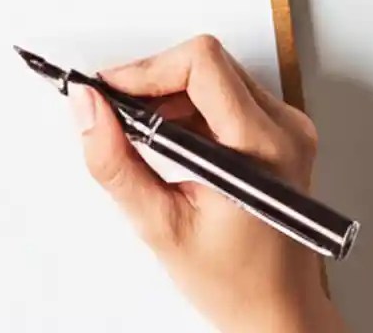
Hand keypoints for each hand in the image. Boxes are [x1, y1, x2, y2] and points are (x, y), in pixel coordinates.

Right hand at [70, 36, 344, 332]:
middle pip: (205, 64)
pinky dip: (185, 109)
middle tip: (113, 115)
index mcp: (261, 148)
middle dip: (151, 83)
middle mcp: (284, 128)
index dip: (146, 70)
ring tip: (139, 138)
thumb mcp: (158, 224)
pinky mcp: (277, 132)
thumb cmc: (231, 281)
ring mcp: (285, 127)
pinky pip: (224, 94)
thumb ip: (115, 162)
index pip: (202, 64)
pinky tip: (166, 145)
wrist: (276, 310)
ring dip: (166, 96)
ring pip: (212, 74)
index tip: (108, 92)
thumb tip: (87, 108)